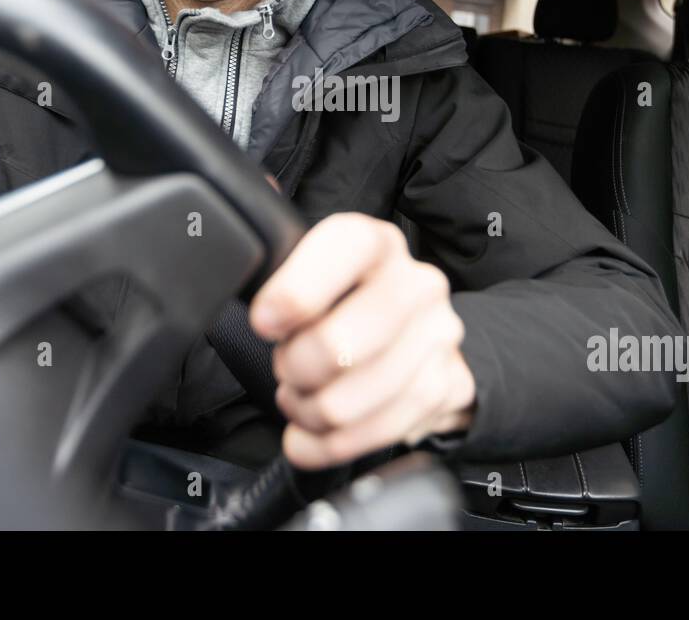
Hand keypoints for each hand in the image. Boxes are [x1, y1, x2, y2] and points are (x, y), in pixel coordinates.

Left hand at [250, 213, 475, 468]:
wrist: (417, 338)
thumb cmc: (348, 305)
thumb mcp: (313, 275)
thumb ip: (281, 277)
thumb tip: (242, 282)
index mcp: (377, 244)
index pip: (347, 247)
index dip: (298, 290)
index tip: (266, 323)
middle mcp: (417, 284)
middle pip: (340, 345)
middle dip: (296, 369)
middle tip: (287, 367)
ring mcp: (439, 337)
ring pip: (348, 402)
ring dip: (308, 411)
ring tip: (302, 398)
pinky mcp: (447, 387)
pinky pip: (373, 435)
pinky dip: (327, 443)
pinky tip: (312, 432)